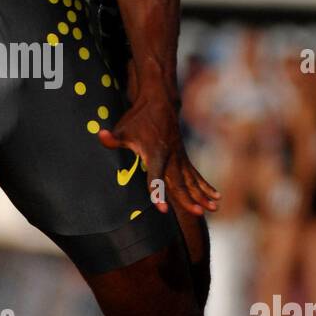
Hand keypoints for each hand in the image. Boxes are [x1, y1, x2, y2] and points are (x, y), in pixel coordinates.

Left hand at [98, 91, 219, 216]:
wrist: (160, 102)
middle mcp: (170, 158)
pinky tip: (215, 198)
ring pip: (191, 181)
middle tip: (197, 214)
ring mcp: (179, 158)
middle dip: (188, 200)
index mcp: (155, 154)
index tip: (162, 209)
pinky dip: (205, 187)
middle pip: (179, 183)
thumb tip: (100, 135)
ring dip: (202, 196)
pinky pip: (196, 175)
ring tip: (213, 209)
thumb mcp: (123, 128)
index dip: (157, 193)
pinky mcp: (183, 157)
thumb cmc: (139, 119)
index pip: (155, 177)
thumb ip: (113, 138)